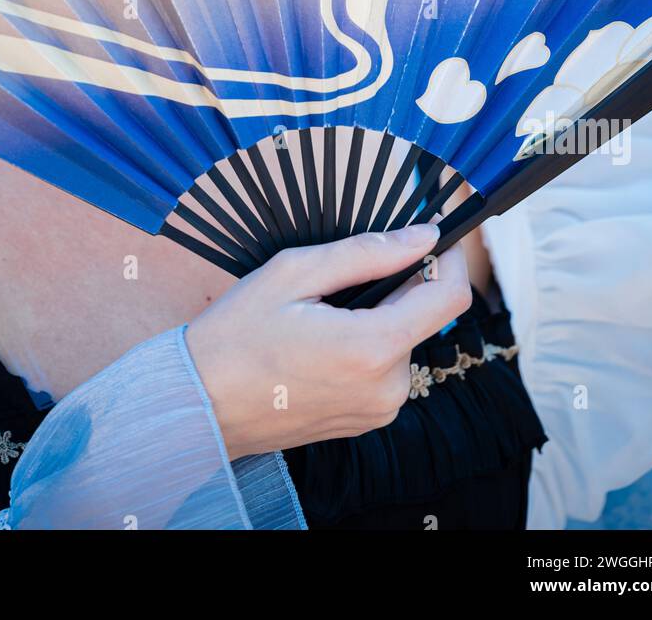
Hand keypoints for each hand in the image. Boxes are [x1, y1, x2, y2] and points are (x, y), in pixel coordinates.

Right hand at [184, 226, 470, 459]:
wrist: (200, 404)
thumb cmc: (236, 335)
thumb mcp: (294, 273)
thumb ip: (366, 253)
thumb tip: (424, 236)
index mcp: (373, 348)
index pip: (450, 297)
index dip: (451, 257)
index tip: (439, 231)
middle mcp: (387, 387)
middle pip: (422, 316)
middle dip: (397, 285)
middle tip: (339, 274)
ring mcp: (378, 410)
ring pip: (402, 340)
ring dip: (378, 316)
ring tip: (320, 313)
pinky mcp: (365, 420)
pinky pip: (385, 368)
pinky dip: (366, 344)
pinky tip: (320, 339)